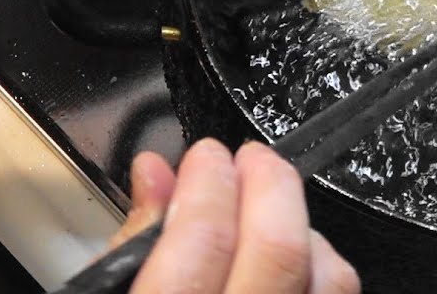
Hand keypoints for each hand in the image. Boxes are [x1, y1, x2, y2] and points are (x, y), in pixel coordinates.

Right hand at [111, 140, 359, 292]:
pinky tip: (291, 255)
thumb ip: (128, 245)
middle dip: (268, 186)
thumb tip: (155, 173)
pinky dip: (320, 265)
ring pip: (329, 277)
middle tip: (249, 157)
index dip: (208, 186)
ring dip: (300, 226)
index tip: (204, 156)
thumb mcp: (108, 289)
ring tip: (267, 206)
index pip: (203, 246)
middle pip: (280, 253)